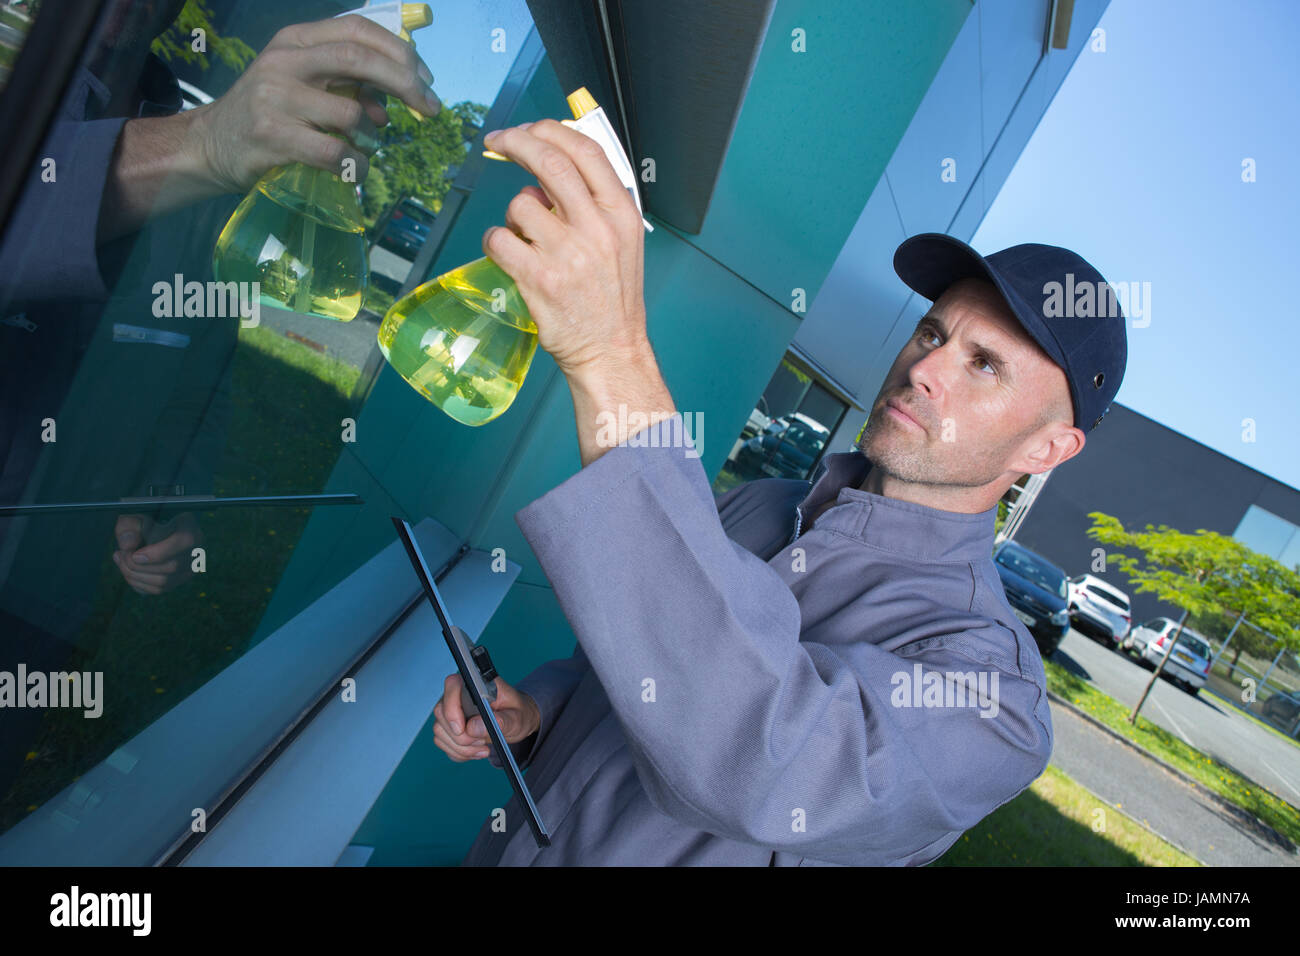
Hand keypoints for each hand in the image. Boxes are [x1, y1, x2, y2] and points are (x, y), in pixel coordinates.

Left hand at [111, 512, 201, 595]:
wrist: (146, 533)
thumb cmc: (141, 523)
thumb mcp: (132, 519)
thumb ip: (128, 526)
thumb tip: (128, 545)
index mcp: (189, 525)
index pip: (185, 541)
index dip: (159, 553)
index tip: (135, 555)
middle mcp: (196, 548)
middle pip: (172, 567)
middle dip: (139, 566)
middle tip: (121, 555)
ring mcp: (190, 567)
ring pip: (165, 582)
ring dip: (136, 576)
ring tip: (121, 561)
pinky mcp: (179, 580)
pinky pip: (158, 589)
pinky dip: (138, 583)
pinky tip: (127, 571)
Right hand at [188, 14, 441, 194]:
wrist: (211, 146)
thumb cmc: (271, 115)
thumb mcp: (304, 83)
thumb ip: (347, 83)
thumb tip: (395, 101)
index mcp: (296, 40)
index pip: (358, 30)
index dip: (400, 52)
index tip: (426, 79)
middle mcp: (284, 61)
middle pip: (359, 60)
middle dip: (406, 83)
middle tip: (431, 108)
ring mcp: (275, 98)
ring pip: (351, 112)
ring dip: (374, 137)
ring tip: (365, 147)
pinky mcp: (272, 137)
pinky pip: (335, 152)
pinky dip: (356, 164)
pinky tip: (354, 169)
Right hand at [432, 672, 539, 762]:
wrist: (515, 722)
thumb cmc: (517, 713)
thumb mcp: (517, 717)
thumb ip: (499, 721)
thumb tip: (472, 728)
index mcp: (476, 683)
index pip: (452, 685)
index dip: (452, 707)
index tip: (463, 729)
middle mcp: (458, 694)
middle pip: (442, 713)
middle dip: (460, 736)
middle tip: (482, 743)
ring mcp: (450, 711)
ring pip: (440, 731)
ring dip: (462, 748)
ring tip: (483, 748)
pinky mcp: (448, 727)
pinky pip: (443, 743)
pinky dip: (459, 753)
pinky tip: (476, 751)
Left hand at [480, 119, 649, 376]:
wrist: (612, 350)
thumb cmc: (611, 297)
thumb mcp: (620, 241)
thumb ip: (591, 203)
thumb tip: (543, 170)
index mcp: (621, 213)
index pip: (585, 151)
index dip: (550, 130)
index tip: (528, 129)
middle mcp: (598, 229)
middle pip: (550, 162)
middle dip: (516, 141)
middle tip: (498, 140)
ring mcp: (569, 254)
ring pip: (520, 204)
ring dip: (513, 215)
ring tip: (526, 238)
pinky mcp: (540, 279)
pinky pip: (500, 239)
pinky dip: (496, 241)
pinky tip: (509, 254)